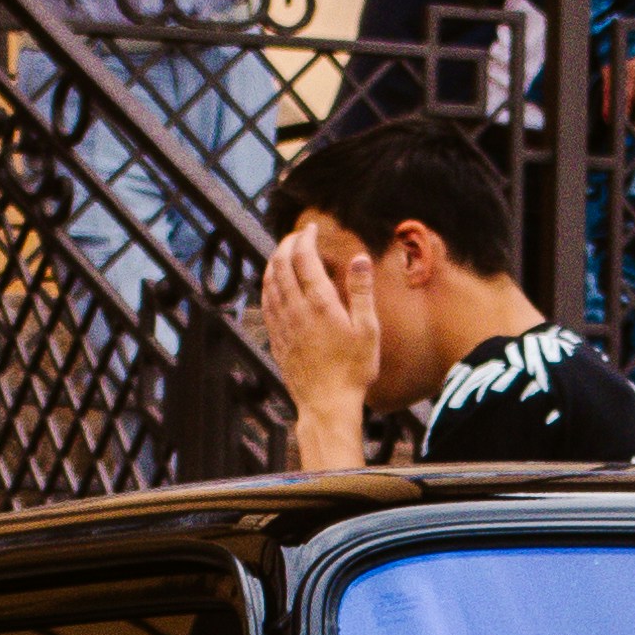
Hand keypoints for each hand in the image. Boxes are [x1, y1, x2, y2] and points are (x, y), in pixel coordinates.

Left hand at [260, 217, 380, 470]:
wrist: (327, 405)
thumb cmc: (354, 371)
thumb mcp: (368, 331)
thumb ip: (362, 292)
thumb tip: (360, 258)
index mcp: (320, 304)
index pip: (304, 258)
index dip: (305, 238)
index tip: (311, 228)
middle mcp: (296, 310)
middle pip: (282, 265)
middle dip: (287, 244)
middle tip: (297, 235)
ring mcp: (283, 325)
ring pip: (270, 282)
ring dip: (274, 261)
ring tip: (283, 252)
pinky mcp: (277, 339)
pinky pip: (266, 303)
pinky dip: (267, 284)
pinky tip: (272, 282)